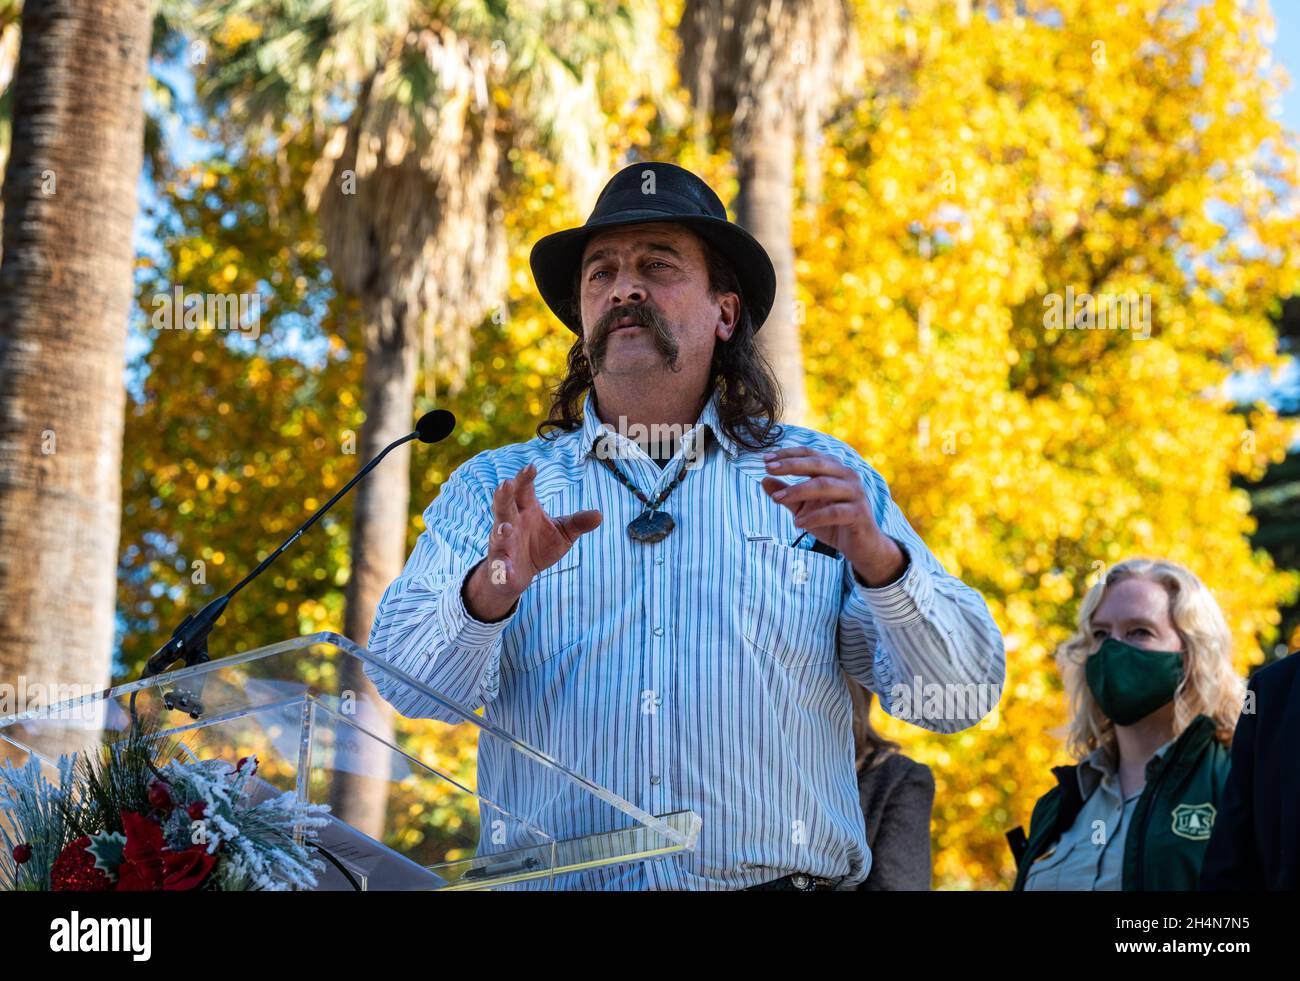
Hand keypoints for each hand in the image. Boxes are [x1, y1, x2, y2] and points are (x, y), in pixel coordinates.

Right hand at [465, 463, 601, 619]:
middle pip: (505, 506)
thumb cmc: (540, 546)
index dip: (525, 478)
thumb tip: (599, 515)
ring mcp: (502, 544)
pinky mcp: (500, 565)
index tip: (531, 467)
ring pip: (498, 534)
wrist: (520, 574)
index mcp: (526, 509)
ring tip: (505, 528)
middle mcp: (511, 522)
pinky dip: (501, 569)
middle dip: (504, 495)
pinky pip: (499, 566)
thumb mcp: (563, 533)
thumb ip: (578, 523)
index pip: (524, 489)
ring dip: (500, 531)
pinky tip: (505, 571)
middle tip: (506, 484)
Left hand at [760, 447, 906, 586]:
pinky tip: (798, 523)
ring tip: (777, 499)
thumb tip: (764, 480)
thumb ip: (787, 494)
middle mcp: (847, 476)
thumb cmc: (832, 522)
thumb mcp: (804, 508)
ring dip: (798, 490)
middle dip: (791, 465)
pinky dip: (814, 516)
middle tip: (769, 469)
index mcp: (834, 469)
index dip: (788, 454)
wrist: (860, 546)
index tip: (765, 459)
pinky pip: (834, 512)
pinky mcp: (859, 513)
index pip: (810, 454)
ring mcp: (855, 493)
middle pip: (817, 464)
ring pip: (824, 485)